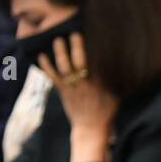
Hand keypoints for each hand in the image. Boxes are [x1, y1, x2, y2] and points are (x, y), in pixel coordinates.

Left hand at [40, 33, 117, 161]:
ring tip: (57, 40)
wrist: (90, 128)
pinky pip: (52, 77)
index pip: (97, 64)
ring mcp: (72, 88)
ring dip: (60, 53)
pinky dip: (46, 66)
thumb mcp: (116, 97)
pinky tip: (41, 55)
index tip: (94, 38)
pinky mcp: (62, 92)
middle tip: (73, 34)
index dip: (95, 52)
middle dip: (76, 48)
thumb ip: (114, 81)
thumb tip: (119, 66)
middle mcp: (85, 84)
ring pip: (64, 68)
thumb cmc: (106, 112)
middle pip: (79, 63)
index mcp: (99, 85)